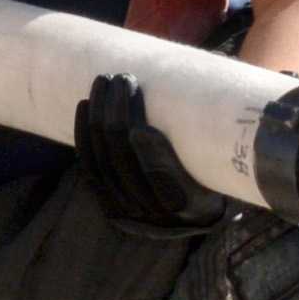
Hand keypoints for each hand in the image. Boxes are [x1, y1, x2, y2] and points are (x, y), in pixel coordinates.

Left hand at [68, 72, 232, 235]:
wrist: (187, 222)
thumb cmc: (206, 181)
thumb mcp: (214, 167)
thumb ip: (208, 138)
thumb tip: (206, 89)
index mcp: (182, 204)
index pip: (160, 175)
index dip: (149, 150)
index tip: (143, 118)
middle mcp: (150, 211)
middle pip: (123, 158)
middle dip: (119, 112)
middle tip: (124, 77)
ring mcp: (124, 207)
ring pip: (102, 157)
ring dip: (99, 115)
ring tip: (104, 82)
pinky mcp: (106, 200)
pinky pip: (89, 164)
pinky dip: (84, 133)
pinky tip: (86, 104)